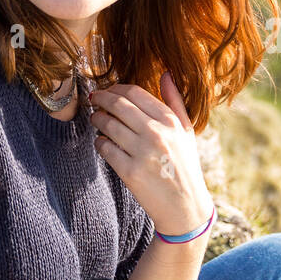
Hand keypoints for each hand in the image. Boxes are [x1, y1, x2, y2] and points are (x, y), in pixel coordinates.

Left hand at [87, 70, 213, 237]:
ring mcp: (143, 152)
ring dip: (97, 119)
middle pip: (118, 105)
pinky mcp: (130, 172)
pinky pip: (105, 148)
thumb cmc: (185, 166)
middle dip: (101, 99)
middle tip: (93, 100)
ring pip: (108, 125)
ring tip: (95, 119)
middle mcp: (157, 133)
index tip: (108, 90)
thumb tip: (167, 73)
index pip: (135, 92)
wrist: (185, 206)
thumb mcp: (187, 132)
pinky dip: (99, 142)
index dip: (116, 88)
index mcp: (171, 121)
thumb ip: (176, 101)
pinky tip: (101, 142)